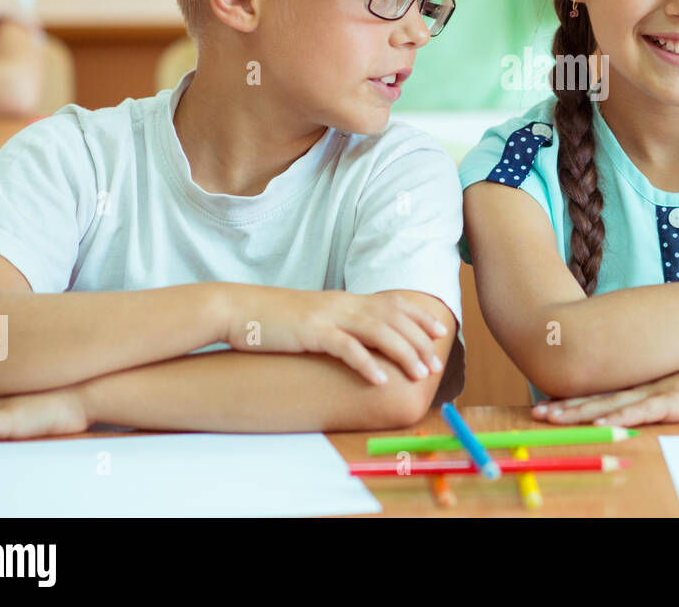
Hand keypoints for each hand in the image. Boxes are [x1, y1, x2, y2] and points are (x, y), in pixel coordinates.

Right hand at [0, 0, 36, 51]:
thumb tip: (6, 29)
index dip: (16, 7)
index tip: (27, 22)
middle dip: (23, 11)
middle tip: (35, 27)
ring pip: (14, 4)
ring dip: (26, 18)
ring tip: (36, 33)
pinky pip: (13, 11)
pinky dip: (23, 22)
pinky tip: (32, 34)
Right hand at [221, 285, 448, 385]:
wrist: (238, 310)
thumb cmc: (276, 319)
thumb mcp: (315, 317)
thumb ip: (339, 323)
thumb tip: (360, 340)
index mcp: (345, 300)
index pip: (392, 302)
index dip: (418, 316)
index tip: (439, 330)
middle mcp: (342, 304)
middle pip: (392, 318)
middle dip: (418, 340)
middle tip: (435, 362)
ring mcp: (328, 316)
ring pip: (377, 331)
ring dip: (402, 352)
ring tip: (419, 373)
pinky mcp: (311, 332)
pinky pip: (344, 347)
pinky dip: (365, 362)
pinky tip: (380, 378)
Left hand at [531, 355, 678, 427]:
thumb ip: (665, 386)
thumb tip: (654, 391)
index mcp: (646, 381)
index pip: (603, 392)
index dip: (575, 399)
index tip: (549, 403)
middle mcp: (645, 384)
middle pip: (597, 398)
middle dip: (564, 407)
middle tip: (536, 413)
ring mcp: (657, 392)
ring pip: (609, 405)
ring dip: (578, 413)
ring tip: (551, 417)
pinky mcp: (675, 402)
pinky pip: (641, 411)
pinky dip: (618, 417)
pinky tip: (598, 422)